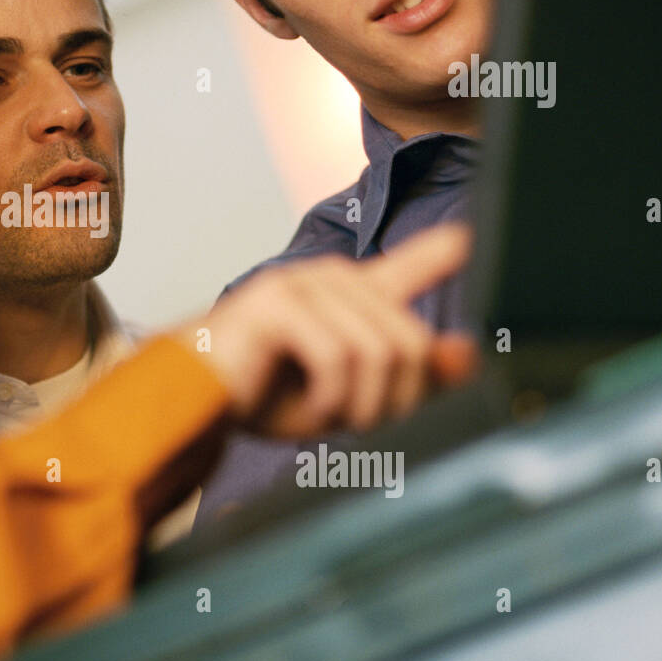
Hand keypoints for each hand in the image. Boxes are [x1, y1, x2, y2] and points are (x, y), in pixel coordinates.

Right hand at [182, 223, 476, 437]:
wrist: (193, 401)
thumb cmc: (266, 397)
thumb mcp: (352, 397)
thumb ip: (412, 378)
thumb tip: (467, 354)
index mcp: (352, 296)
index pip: (410, 265)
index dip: (441, 254)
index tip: (469, 237)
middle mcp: (333, 279)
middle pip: (411, 341)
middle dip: (395, 398)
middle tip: (358, 423)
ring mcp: (304, 285)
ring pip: (380, 351)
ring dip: (362, 405)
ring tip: (328, 417)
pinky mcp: (276, 304)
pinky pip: (337, 358)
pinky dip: (330, 401)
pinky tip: (308, 410)